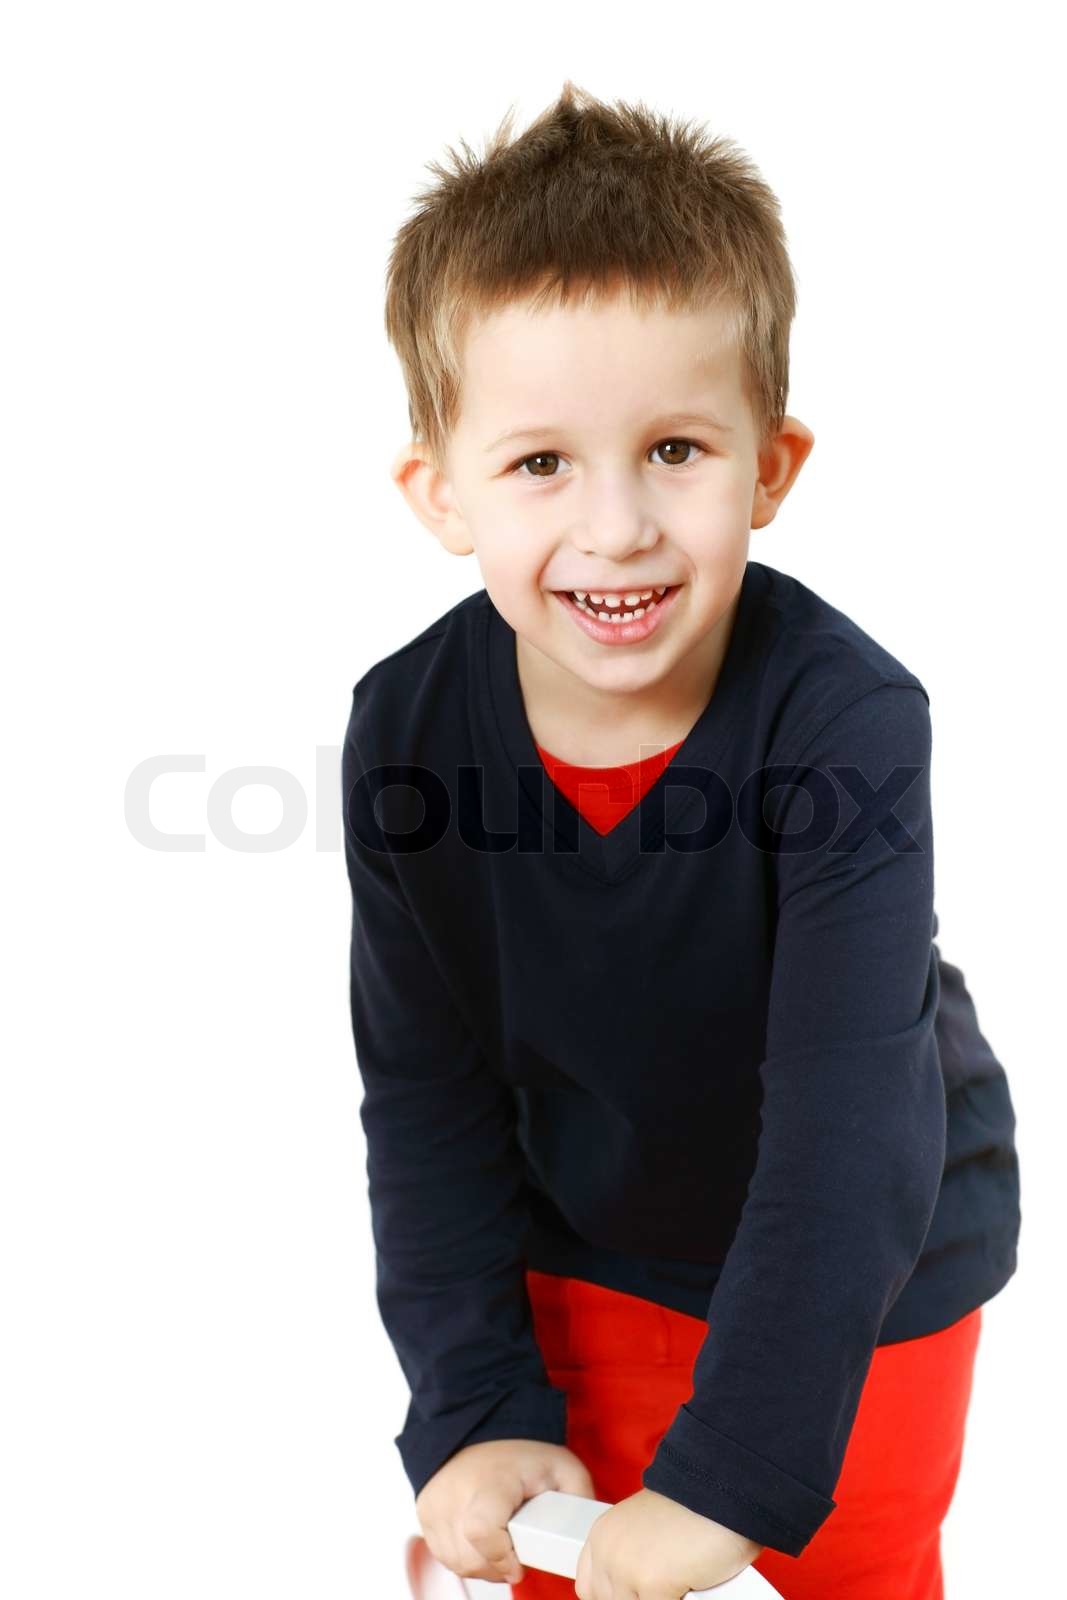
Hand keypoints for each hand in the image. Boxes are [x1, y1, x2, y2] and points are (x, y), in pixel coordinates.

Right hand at [415, 1437, 595, 1585]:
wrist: (482, 1423)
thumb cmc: (522, 1450)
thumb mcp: (561, 1467)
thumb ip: (578, 1500)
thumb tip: (585, 1534)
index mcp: (491, 1481)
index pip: (481, 1530)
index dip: (501, 1558)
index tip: (519, 1564)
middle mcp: (455, 1492)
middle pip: (469, 1557)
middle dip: (497, 1567)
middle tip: (516, 1556)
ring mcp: (436, 1502)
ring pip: (455, 1561)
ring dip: (480, 1565)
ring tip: (501, 1548)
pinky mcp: (425, 1510)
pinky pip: (442, 1553)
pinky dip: (462, 1556)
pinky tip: (481, 1544)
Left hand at [575, 1487, 764, 1599]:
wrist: (722, 1487)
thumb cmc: (696, 1512)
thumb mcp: (648, 1533)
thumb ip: (632, 1559)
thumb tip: (638, 1591)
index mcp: (603, 1535)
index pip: (589, 1588)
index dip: (615, 1594)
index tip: (637, 1591)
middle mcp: (607, 1550)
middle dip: (641, 1596)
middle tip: (667, 1581)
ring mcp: (625, 1568)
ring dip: (659, 1597)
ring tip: (680, 1578)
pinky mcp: (650, 1582)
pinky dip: (681, 1599)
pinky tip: (692, 1581)